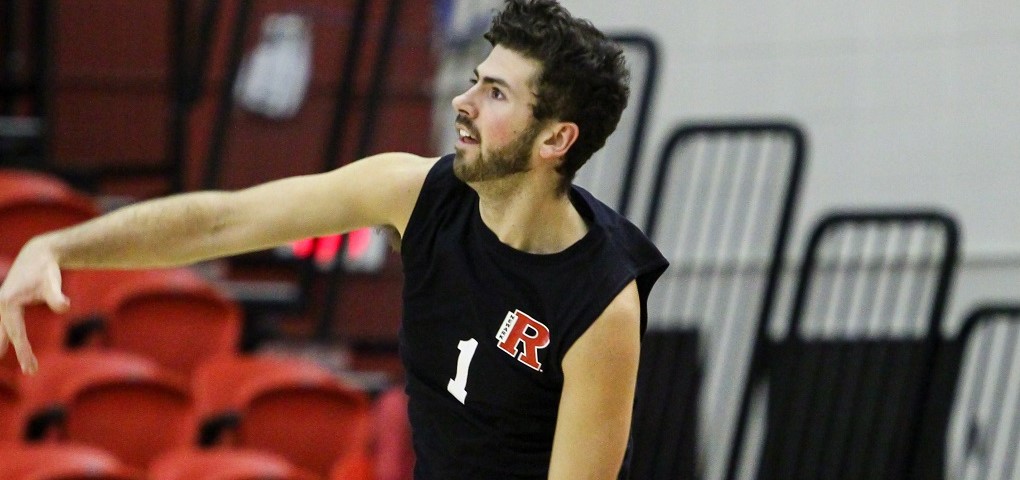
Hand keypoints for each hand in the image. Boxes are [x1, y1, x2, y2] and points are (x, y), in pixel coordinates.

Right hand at [0, 240, 70, 373]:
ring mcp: (1, 304)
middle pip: (8, 334)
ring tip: (2, 358)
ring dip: (3, 344)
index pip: (17, 333)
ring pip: (1, 329)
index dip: (24, 352)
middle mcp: (0, 305)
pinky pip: (3, 325)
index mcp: (8, 303)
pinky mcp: (5, 304)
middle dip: (18, 352)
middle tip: (31, 372)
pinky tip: (2, 345)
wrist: (38, 254)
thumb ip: (56, 296)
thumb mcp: (52, 282)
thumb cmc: (46, 270)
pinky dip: (2, 335)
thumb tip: (65, 307)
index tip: (32, 370)